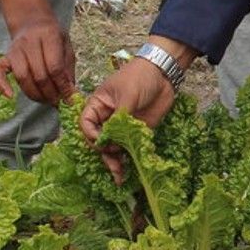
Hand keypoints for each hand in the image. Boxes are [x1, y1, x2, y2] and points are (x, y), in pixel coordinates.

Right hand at [0, 0, 73, 103]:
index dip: (62, 86)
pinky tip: (10, 96)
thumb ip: (68, 69)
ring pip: (22, 77)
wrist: (32, 21)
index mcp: (49, 35)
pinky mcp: (4, 56)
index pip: (55, 66)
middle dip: (50, 93)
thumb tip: (70, 94)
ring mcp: (15, 49)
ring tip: (46, 101)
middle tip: (58, 102)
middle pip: (39, 74)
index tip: (69, 98)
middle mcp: (29, 41)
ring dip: (34, 94)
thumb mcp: (66, 46)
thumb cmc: (52, 36)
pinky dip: (1, 85)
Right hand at [78, 40, 192, 178]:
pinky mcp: (136, 132)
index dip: (91, 135)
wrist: (164, 73)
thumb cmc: (140, 76)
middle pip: (98, 140)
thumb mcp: (127, 94)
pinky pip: (129, 148)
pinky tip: (128, 171)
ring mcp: (122, 127)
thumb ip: (119, 117)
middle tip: (113, 164)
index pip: (86, 124)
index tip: (102, 141)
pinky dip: (128, 159)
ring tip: (120, 176)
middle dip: (104, 153)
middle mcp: (107, 118)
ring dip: (115, 162)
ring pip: (113, 148)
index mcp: (98, 105)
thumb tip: (112, 139)